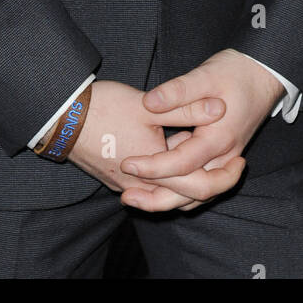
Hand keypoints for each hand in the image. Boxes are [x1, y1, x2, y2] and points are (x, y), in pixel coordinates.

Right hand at [65, 80, 225, 205]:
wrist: (62, 117)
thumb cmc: (105, 109)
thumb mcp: (150, 105)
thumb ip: (187, 108)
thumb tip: (220, 108)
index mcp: (155, 171)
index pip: (200, 187)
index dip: (225, 177)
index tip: (241, 161)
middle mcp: (141, 186)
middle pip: (185, 197)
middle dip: (212, 182)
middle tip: (232, 166)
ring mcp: (126, 185)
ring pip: (167, 192)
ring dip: (188, 180)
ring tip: (205, 159)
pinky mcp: (115, 178)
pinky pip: (149, 186)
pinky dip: (168, 177)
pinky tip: (172, 154)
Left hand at [117, 50, 284, 212]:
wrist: (263, 74)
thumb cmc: (235, 71)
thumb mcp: (205, 74)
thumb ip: (178, 90)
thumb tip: (149, 103)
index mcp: (218, 138)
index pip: (181, 164)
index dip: (153, 167)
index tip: (127, 163)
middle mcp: (224, 156)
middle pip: (193, 193)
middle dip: (159, 199)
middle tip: (127, 196)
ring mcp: (226, 159)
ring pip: (198, 193)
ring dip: (169, 198)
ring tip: (136, 195)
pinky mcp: (222, 156)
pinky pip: (202, 183)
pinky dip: (180, 188)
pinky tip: (157, 179)